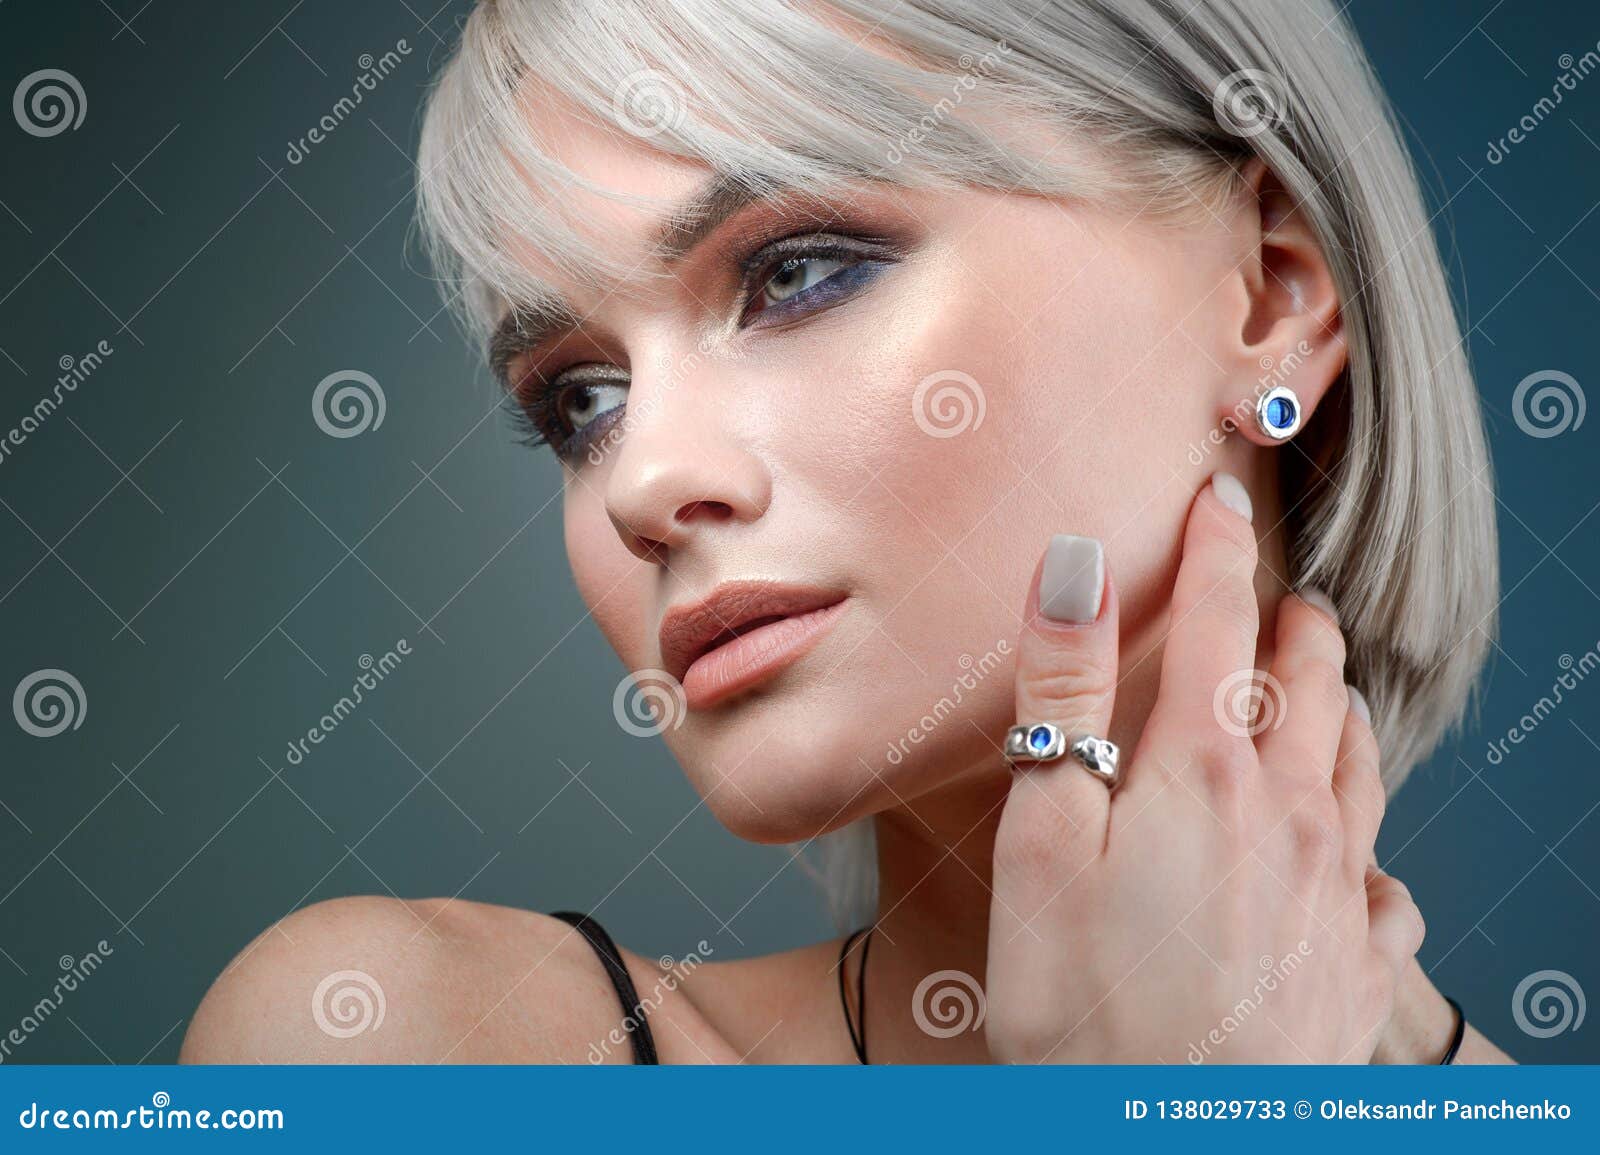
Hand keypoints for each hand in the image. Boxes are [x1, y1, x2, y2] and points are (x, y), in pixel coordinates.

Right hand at [984, 472, 1423, 1063]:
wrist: (1170, 1143)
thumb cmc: (1084, 1006)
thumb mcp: (1041, 838)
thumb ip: (1060, 695)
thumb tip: (1074, 562)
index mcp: (1203, 771)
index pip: (1216, 623)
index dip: (1215, 549)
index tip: (1218, 496)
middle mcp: (1289, 815)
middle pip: (1308, 687)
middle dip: (1296, 627)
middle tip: (1290, 595)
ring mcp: (1334, 893)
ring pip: (1360, 769)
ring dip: (1345, 714)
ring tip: (1335, 691)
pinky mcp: (1353, 968)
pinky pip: (1384, 885)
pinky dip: (1369, 846)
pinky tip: (1357, 861)